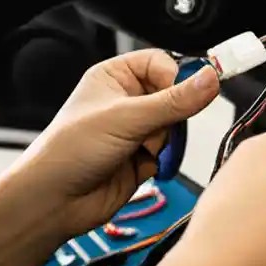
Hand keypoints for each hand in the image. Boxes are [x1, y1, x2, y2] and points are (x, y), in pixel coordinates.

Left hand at [8, 49, 219, 236]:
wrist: (55, 201)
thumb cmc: (69, 151)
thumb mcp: (127, 118)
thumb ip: (174, 100)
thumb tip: (210, 80)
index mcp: (115, 77)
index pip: (162, 63)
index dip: (176, 78)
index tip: (187, 94)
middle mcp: (126, 100)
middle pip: (174, 95)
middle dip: (172, 114)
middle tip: (161, 125)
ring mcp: (135, 129)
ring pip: (176, 125)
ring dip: (167, 139)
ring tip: (146, 148)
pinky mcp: (143, 157)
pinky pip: (171, 151)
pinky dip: (164, 159)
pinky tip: (145, 164)